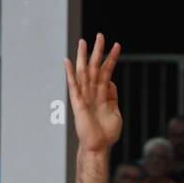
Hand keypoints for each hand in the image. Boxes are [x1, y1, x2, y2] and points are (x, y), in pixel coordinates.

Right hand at [64, 33, 122, 152]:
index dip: (112, 59)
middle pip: (95, 67)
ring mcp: (85, 96)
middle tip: (100, 35)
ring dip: (83, 57)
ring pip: (83, 72)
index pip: (107, 72)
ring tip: (83, 41)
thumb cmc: (107, 133)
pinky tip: (67, 61)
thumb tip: (111, 83)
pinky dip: (69, 73)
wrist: (99, 147)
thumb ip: (113, 97)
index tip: (117, 46)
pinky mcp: (78, 103)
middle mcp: (93, 92)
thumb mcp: (116, 113)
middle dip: (98, 51)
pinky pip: (73, 86)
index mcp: (103, 94)